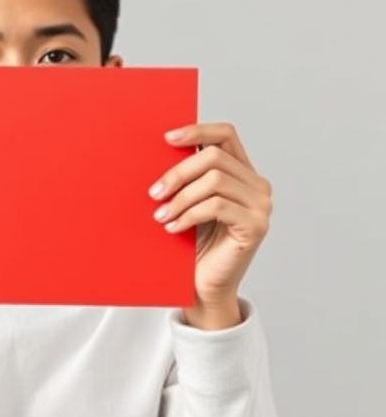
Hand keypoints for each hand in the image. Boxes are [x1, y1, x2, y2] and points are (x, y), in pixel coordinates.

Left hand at [149, 123, 272, 328]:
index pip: (225, 134)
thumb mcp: (186, 202)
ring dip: (180, 198)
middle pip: (214, 157)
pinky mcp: (256, 226)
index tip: (167, 138)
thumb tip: (160, 148)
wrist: (201, 286)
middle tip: (154, 193)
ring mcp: (261, 206)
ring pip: (214, 181)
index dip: (197, 130)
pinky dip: (189, 214)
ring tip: (161, 216)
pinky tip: (173, 227)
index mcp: (241, 173)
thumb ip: (185, 177)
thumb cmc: (191, 244)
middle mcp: (257, 185)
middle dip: (178, 172)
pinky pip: (217, 206)